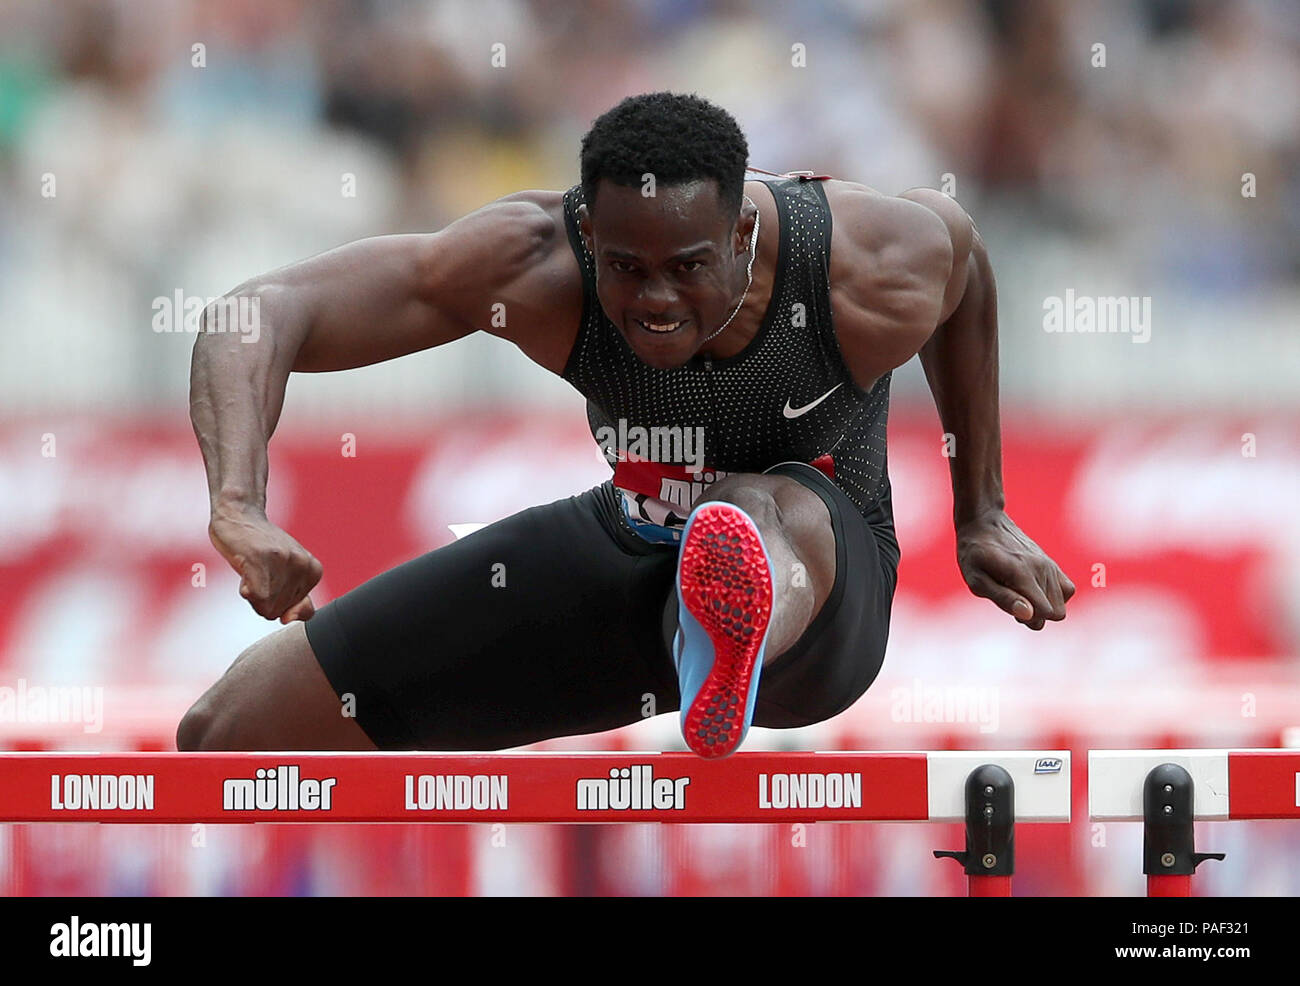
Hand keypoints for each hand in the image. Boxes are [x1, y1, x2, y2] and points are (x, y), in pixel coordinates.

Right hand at [209, 506, 322, 621]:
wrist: (240, 515)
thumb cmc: (261, 549)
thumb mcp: (288, 576)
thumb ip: (297, 603)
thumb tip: (288, 619)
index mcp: (314, 572)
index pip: (296, 613)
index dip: (277, 601)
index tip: (272, 577)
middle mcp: (303, 566)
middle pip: (277, 611)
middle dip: (263, 597)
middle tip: (259, 570)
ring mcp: (283, 561)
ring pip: (265, 607)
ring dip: (252, 592)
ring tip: (252, 567)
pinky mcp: (260, 559)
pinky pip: (255, 596)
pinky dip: (246, 589)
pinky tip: (246, 569)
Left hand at [955, 509, 1074, 629]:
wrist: (983, 522)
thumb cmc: (974, 555)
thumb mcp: (977, 580)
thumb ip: (1003, 598)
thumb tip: (1029, 615)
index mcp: (1022, 574)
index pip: (1046, 613)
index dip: (1029, 619)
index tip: (1011, 606)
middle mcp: (1041, 568)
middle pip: (1057, 612)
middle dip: (1037, 615)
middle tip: (1014, 600)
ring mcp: (1049, 564)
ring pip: (1062, 602)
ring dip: (1043, 605)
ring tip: (1020, 593)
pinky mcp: (1051, 562)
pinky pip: (1067, 589)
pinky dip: (1054, 596)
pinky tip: (1033, 590)